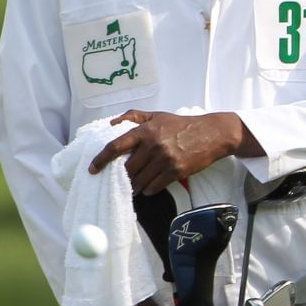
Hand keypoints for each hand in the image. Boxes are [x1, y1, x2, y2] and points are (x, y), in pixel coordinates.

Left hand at [89, 111, 256, 195]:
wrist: (213, 134)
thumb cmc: (183, 124)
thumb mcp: (158, 115)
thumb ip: (134, 117)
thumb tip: (111, 124)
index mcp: (145, 131)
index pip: (115, 146)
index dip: (100, 159)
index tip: (92, 169)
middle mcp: (153, 145)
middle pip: (128, 168)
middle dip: (123, 176)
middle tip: (121, 180)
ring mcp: (165, 159)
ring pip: (140, 180)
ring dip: (135, 185)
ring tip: (135, 186)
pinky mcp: (176, 171)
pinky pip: (155, 186)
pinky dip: (149, 189)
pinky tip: (149, 188)